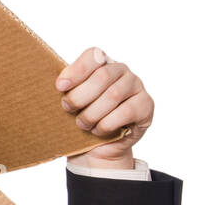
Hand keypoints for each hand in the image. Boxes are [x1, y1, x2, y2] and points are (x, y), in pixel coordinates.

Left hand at [56, 47, 153, 168]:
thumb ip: (67, 90)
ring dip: (92, 114)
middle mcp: (121, 70)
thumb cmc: (83, 119)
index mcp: (102, 63)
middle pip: (102, 76)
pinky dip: (106, 124)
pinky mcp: (146, 105)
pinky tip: (98, 130)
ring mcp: (137, 85)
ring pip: (113, 95)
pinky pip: (125, 112)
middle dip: (80, 96)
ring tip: (82, 124)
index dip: (76, 70)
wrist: (99, 147)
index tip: (60, 86)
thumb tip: (58, 84)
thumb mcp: (72, 103)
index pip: (93, 56)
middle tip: (68, 109)